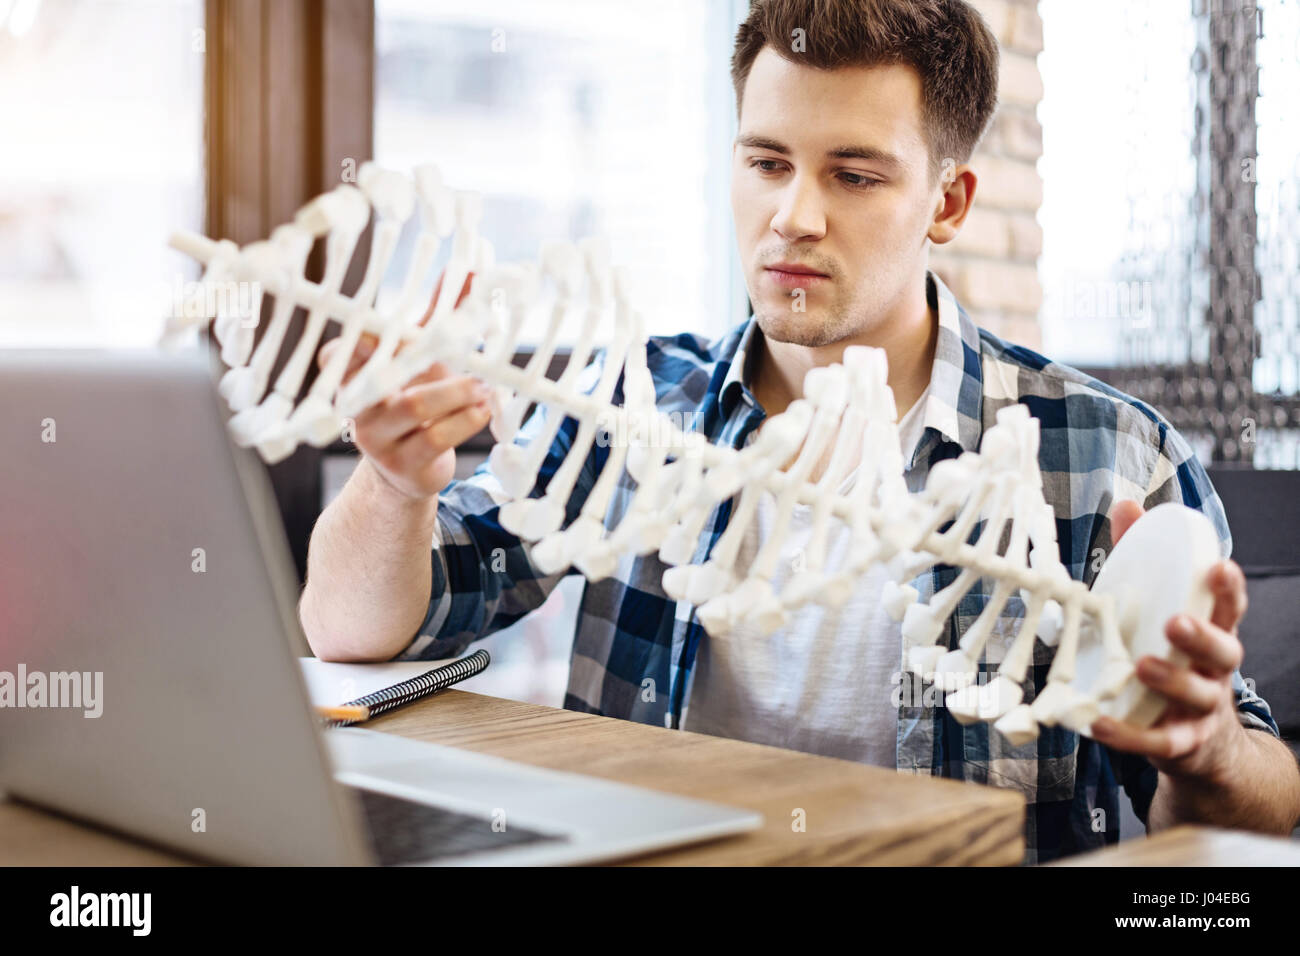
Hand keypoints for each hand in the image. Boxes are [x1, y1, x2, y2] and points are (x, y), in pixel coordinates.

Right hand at [316, 270, 490, 499]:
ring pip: (414, 407)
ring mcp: (376, 439)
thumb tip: (467, 269)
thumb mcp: (425, 358)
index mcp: (352, 374)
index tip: (374, 329)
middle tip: (467, 347)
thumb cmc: (413, 399)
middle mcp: (357, 406)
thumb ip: (441, 317)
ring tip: (484, 385)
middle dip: (425, 358)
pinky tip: (482, 409)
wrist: (411, 468)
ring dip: (456, 392)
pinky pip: (434, 439)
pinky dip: (463, 421)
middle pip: (384, 375)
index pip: (337, 355)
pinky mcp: (404, 466)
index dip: (355, 342)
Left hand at [1089, 499, 1251, 784]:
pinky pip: (1157, 743)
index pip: (1229, 608)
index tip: (1220, 566)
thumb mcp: (1159, 609)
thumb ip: (1144, 559)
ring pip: (1197, 695)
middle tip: (1176, 623)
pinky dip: (1129, 735)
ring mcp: (1201, 710)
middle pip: (1224, 652)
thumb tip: (1126, 503)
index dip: (1228, 588)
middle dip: (1202, 636)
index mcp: (1211, 634)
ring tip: (1142, 666)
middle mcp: (1214, 671)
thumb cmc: (1173, 660)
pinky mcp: (1181, 745)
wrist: (1200, 745)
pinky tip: (1099, 725)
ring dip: (1172, 681)